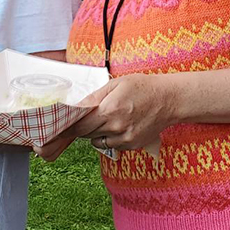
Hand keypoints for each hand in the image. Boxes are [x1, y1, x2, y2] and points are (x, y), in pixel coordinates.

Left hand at [46, 74, 177, 155]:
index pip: (79, 126)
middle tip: (90, 116)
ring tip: (109, 118)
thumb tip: (76, 108)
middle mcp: (116, 127)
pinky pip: (111, 145)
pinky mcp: (132, 145)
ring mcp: (125, 139)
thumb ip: (94, 97)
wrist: (170, 100)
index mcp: (110, 110)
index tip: (59, 128)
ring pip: (97, 141)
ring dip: (96, 133)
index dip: (68, 127)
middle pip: (86, 134)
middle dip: (83, 126)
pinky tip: (121, 125)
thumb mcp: (116, 84)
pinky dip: (110, 137)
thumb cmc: (143, 87)